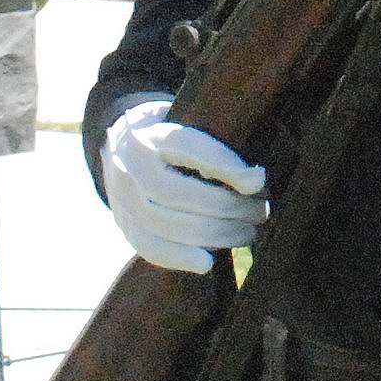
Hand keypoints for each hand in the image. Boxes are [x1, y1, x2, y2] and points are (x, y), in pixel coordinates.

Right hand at [101, 97, 267, 273]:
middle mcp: (131, 166)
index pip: (188, 147)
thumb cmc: (173, 131)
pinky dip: (178, 258)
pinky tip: (207, 263)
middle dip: (226, 207)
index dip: (225, 166)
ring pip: (164, 224)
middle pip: (177, 193)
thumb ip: (214, 131)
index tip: (258, 180)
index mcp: (152, 134)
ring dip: (213, 235)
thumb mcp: (187, 118)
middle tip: (260, 211)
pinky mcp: (123, 223)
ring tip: (247, 233)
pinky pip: (148, 246)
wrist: (120, 141)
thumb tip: (255, 174)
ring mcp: (122, 198)